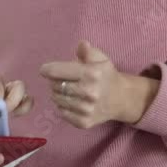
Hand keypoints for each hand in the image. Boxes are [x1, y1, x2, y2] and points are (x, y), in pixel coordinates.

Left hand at [0, 67, 32, 116]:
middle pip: (3, 82)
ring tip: (10, 115)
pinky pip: (25, 102)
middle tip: (1, 110)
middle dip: (3, 96)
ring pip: (18, 88)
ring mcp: (4, 92)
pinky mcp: (13, 105)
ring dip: (17, 101)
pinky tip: (16, 119)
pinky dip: (24, 108)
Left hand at [39, 41, 159, 127]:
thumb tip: (82, 44)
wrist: (121, 99)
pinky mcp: (83, 122)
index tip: (44, 70)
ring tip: (66, 89)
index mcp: (91, 74)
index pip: (56, 72)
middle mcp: (89, 92)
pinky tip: (71, 101)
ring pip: (57, 99)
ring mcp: (86, 109)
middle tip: (61, 79)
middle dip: (54, 81)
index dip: (47, 70)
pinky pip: (62, 113)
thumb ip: (88, 51)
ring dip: (57, 93)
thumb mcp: (100, 58)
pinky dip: (62, 106)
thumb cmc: (106, 76)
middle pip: (55, 85)